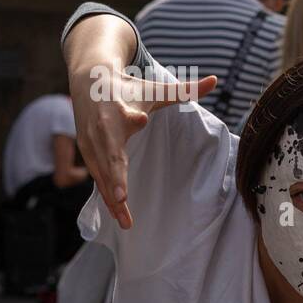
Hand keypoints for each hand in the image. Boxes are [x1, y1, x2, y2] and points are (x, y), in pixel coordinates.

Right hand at [72, 59, 215, 229]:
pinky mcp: (87, 155)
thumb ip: (184, 90)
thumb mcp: (153, 89)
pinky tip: (118, 216)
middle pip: (109, 154)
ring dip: (112, 199)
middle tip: (122, 197)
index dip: (132, 118)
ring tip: (126, 222)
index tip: (142, 119)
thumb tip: (215, 80)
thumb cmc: (127, 88)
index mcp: (117, 108)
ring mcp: (90, 144)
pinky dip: (106, 198)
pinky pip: (98, 179)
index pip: (125, 115)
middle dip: (115, 177)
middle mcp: (101, 128)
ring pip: (102, 174)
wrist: (87, 82)